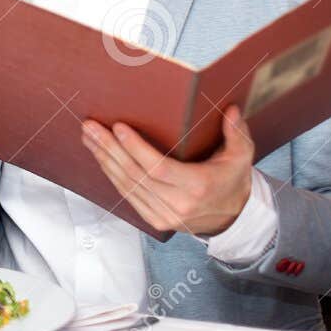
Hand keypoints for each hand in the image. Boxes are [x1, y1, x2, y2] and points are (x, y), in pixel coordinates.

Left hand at [81, 105, 254, 236]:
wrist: (232, 217)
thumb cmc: (232, 181)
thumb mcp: (242, 156)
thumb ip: (236, 132)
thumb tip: (231, 109)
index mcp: (199, 187)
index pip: (159, 168)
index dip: (135, 148)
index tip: (118, 127)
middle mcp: (179, 204)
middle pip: (136, 175)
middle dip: (109, 149)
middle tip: (91, 127)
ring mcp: (164, 216)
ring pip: (126, 185)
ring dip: (104, 160)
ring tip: (89, 138)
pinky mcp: (155, 221)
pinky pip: (127, 196)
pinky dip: (111, 175)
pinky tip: (101, 157)